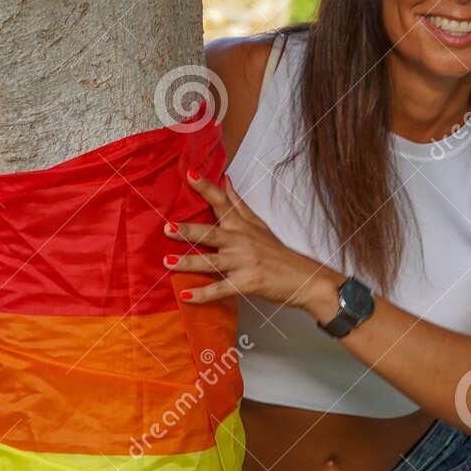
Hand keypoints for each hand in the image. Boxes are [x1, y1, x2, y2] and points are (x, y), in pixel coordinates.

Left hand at [164, 170, 342, 311]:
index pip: (223, 202)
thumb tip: (226, 180)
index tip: (189, 174)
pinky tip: (186, 296)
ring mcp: (244, 263)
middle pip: (212, 233)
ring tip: (167, 261)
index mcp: (242, 226)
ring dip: (189, 262)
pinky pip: (221, 289)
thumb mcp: (259, 225)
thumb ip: (239, 204)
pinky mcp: (246, 284)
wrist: (303, 278)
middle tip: (168, 227)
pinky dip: (203, 294)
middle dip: (189, 231)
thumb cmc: (277, 253)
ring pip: (212, 262)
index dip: (206, 187)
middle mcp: (241, 242)